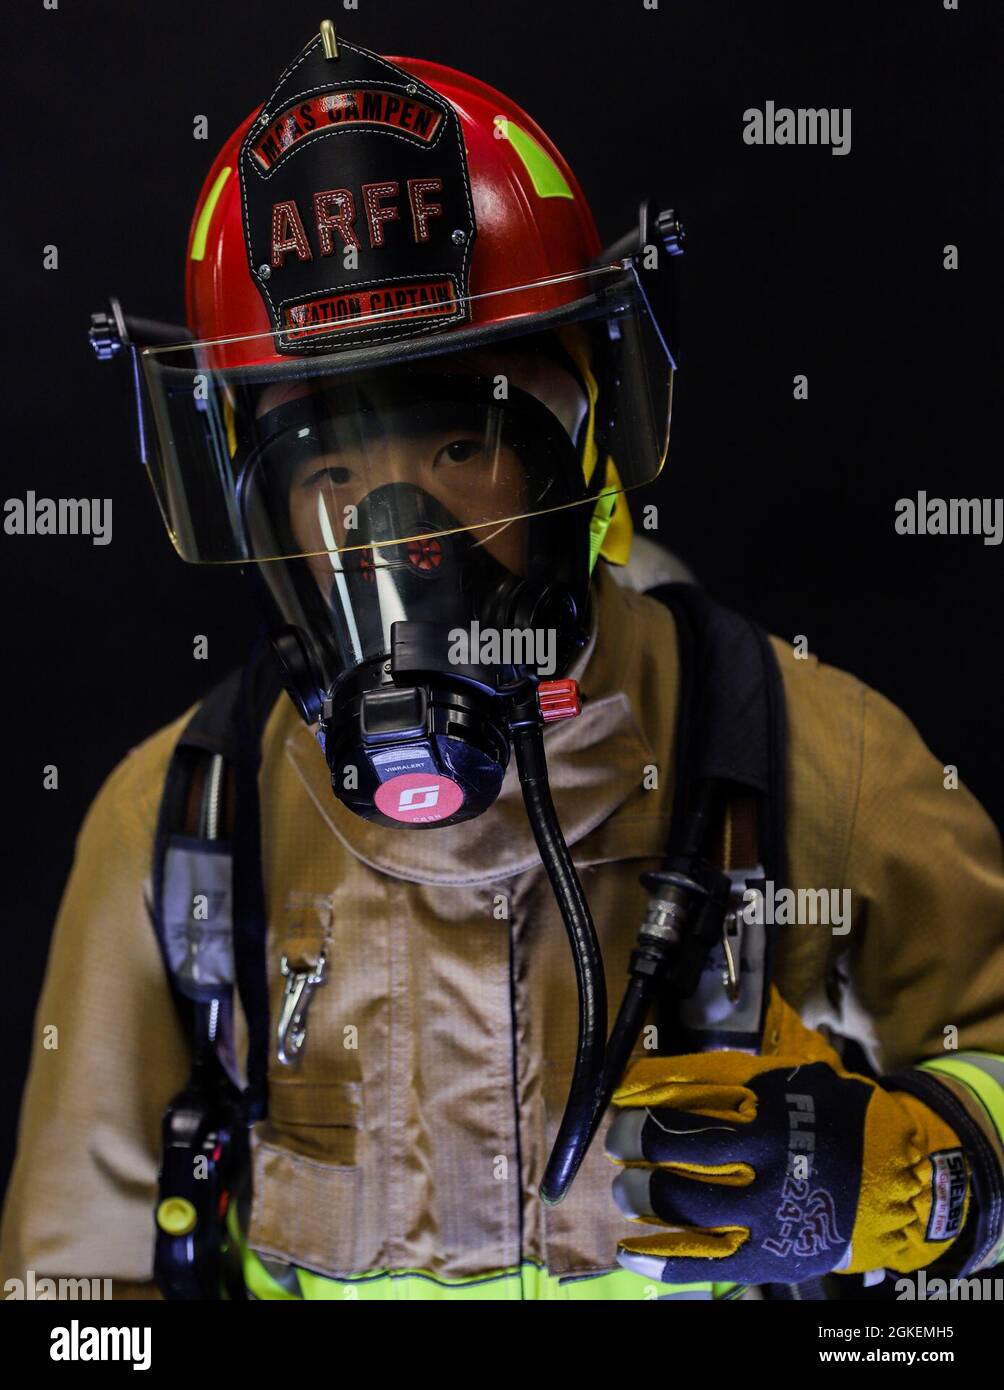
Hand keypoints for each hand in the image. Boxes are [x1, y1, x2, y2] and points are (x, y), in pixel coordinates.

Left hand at [606, 988, 969, 1285]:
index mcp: (768, 1097)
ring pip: (682, 1201)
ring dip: (641, 1195)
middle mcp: (764, 1149)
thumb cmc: (833, 1120)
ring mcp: (766, 1205)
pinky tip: (628, 1253)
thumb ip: (733, 1072)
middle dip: (636, 1141)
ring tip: (625, 1192)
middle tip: (621, 1143)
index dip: (642, 1090)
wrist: (900, 1181)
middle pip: (675, 1142)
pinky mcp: (769, 1253)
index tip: (620, 1095)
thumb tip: (660, 1065)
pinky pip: (703, 1261)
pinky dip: (659, 1259)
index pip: (685, 1086)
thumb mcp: (794, 1076)